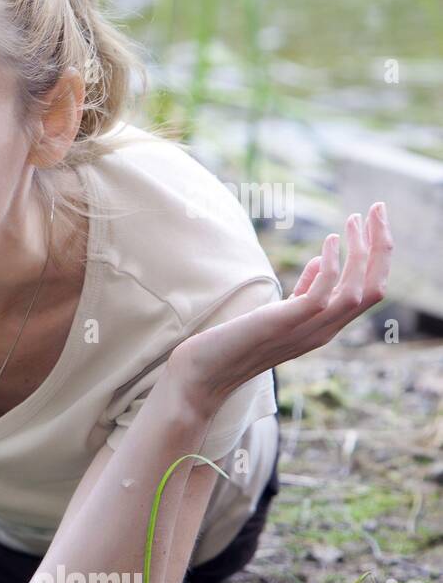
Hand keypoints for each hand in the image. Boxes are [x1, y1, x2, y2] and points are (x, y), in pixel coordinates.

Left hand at [169, 202, 392, 408]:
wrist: (203, 374)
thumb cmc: (235, 342)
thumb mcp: (279, 313)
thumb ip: (304, 291)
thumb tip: (324, 261)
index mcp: (324, 326)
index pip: (369, 290)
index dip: (377, 255)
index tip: (372, 222)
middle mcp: (323, 330)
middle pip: (374, 288)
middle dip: (380, 246)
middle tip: (377, 208)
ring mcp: (306, 330)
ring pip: (358, 291)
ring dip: (362, 251)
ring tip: (354, 219)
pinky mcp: (284, 324)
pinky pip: (322, 294)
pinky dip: (332, 265)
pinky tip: (328, 241)